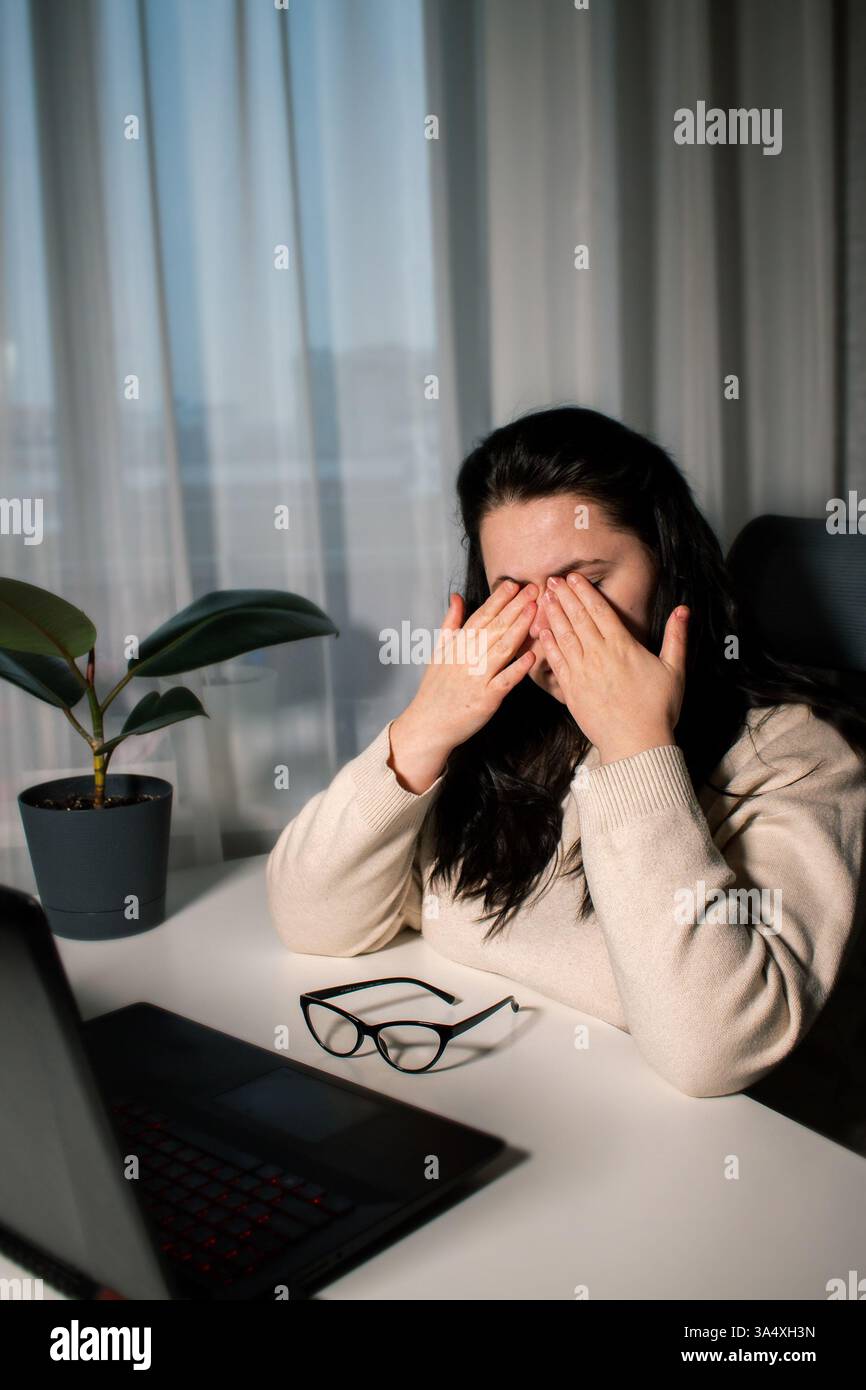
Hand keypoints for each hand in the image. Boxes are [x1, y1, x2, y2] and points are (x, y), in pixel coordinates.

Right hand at [388, 581, 538, 791]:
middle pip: (494, 628)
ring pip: (501, 648)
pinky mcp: (486, 699)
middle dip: (515, 607)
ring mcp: (476, 678)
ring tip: (535, 612)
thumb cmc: (435, 689)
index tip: (514, 584)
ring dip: (519, 629)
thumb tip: (456, 597)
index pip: (481, 616)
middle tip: (534, 589)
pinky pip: (505, 680)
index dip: (498, 600)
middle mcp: (466, 658)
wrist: (428, 724)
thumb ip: (450, 623)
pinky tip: (532, 655)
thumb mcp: (438, 651)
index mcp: (457, 645)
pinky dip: (518, 668)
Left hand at [538, 572, 687, 764]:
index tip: (573, 578)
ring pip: (564, 636)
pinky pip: (556, 662)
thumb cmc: (658, 709)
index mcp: (623, 647)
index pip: (600, 611)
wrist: (636, 744)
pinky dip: (548, 644)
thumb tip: (683, 610)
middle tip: (552, 580)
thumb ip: (676, 638)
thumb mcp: (675, 670)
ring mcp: (583, 672)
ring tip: (544, 598)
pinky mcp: (571, 690)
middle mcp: (599, 655)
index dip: (585, 592)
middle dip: (564, 597)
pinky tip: (542, 631)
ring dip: (553, 615)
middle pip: (578, 619)